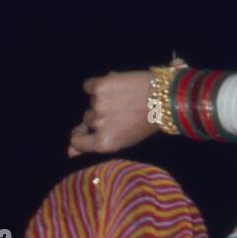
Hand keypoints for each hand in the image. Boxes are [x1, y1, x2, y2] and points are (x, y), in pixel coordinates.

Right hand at [67, 58, 182, 157]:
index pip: (76, 141)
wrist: (168, 98)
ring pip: (91, 102)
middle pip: (87, 119)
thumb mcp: (120, 141)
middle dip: (100, 115)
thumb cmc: (145, 122)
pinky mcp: (101, 86)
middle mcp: (98, 125)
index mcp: (103, 143)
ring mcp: (98, 105)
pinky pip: (89, 85)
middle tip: (124, 112)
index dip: (83, 134)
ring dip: (103, 99)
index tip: (92, 129)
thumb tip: (68, 152)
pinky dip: (97, 85)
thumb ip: (91, 146)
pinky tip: (115, 85)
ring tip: (126, 98)